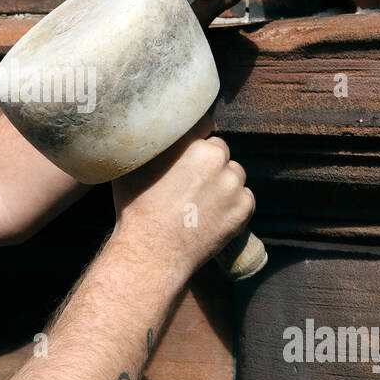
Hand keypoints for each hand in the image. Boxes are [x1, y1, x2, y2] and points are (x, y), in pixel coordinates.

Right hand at [111, 113, 254, 279]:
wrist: (151, 252)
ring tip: (199, 203)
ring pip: (234, 174)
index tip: (187, 157)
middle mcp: (215, 156)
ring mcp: (232, 183)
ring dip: (223, 183)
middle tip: (189, 185)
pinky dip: (233, 205)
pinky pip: (244, 197)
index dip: (194, 142)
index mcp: (189, 142)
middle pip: (219, 151)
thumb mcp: (134, 165)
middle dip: (208, 164)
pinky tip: (211, 215)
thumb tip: (159, 130)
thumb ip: (153, 143)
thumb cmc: (136, 207)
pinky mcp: (243, 208)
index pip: (203, 127)